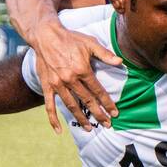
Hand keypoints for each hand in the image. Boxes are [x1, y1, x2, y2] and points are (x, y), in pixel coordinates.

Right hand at [29, 15, 121, 131]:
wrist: (45, 35)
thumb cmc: (70, 38)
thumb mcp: (89, 42)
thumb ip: (105, 54)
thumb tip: (120, 62)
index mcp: (81, 70)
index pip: (98, 91)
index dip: (108, 103)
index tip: (115, 113)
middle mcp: (69, 79)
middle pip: (87, 101)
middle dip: (98, 114)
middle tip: (107, 124)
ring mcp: (57, 84)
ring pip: (71, 105)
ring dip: (81, 118)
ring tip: (89, 128)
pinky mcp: (47, 86)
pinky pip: (49, 106)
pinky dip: (53, 119)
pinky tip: (59, 131)